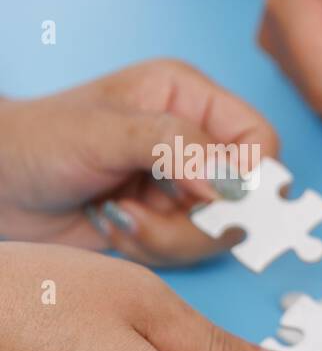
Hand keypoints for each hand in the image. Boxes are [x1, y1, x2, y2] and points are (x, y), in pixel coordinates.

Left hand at [0, 59, 276, 265]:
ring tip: (116, 216)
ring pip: (218, 232)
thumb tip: (231, 182)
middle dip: (196, 219)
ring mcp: (183, 185)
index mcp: (189, 99)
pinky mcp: (167, 221)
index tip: (213, 201)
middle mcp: (195, 142)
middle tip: (142, 211)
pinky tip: (115, 225)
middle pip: (245, 197)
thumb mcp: (105, 132)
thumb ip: (175, 147)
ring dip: (167, 237)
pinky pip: (190, 251)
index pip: (259, 140)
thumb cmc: (34, 141)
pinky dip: (152, 248)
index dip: (248, 177)